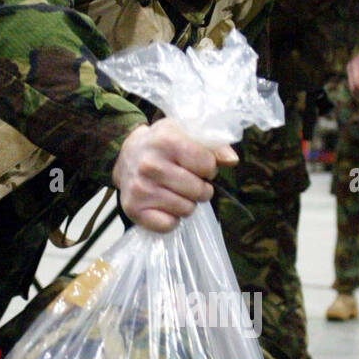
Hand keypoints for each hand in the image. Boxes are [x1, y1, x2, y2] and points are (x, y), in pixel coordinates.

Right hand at [113, 119, 237, 231]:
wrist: (125, 155)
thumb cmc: (162, 144)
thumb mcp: (186, 133)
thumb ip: (214, 146)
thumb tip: (232, 161)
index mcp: (166, 141)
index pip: (208, 166)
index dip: (209, 168)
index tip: (198, 166)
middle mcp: (150, 165)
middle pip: (200, 191)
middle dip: (200, 189)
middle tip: (188, 182)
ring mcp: (140, 189)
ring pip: (187, 210)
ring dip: (186, 204)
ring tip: (175, 192)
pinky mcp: (133, 209)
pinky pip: (168, 225)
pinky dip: (171, 219)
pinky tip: (164, 204)